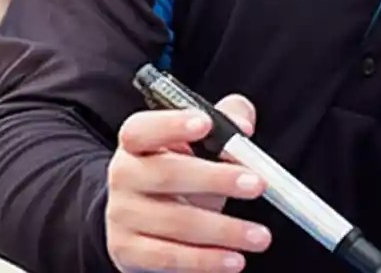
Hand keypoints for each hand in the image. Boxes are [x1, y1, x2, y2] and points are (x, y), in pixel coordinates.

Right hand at [106, 95, 271, 271]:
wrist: (146, 219)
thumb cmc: (181, 172)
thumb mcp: (200, 143)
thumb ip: (226, 121)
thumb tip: (244, 126)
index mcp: (136, 142)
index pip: (142, 129)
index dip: (172, 125)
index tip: (207, 124)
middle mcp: (123, 174)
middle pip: (166, 174)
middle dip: (216, 179)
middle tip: (257, 185)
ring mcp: (121, 215)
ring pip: (175, 222)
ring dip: (223, 230)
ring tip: (259, 236)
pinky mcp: (127, 251)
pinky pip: (168, 258)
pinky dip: (205, 261)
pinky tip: (233, 260)